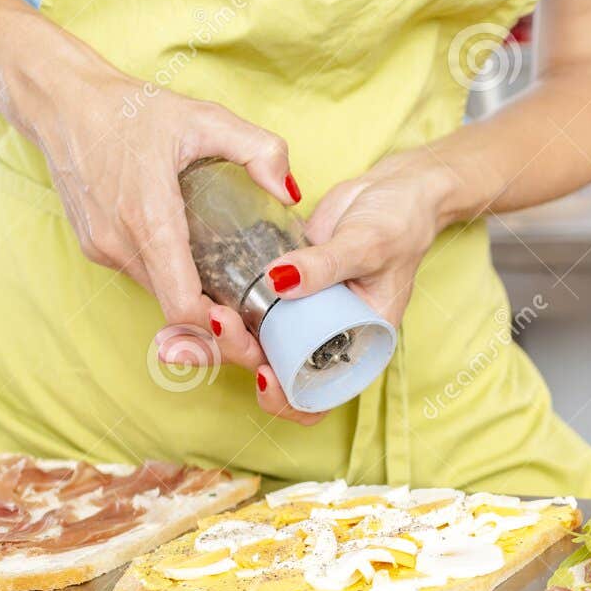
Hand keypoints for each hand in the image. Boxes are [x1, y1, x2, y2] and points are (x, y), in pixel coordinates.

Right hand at [3, 32, 294, 347]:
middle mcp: (120, 243)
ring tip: (236, 298)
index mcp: (148, 219)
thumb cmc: (130, 108)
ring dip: (195, 305)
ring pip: (159, 297)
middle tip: (257, 324)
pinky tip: (201, 267)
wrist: (60, 99)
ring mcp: (103, 249)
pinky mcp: (95, 248)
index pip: (183, 306)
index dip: (220, 328)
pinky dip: (173, 283)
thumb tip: (290, 193)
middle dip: (218, 326)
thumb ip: (258, 149)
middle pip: (175, 314)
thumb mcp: (204, 117)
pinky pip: (144, 278)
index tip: (251, 325)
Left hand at [197, 150, 457, 423]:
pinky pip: (247, 305)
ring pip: (254, 341)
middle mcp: (323, 339)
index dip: (288, 399)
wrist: (392, 192)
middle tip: (220, 322)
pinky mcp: (279, 286)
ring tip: (200, 317)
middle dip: (241, 356)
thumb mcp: (369, 245)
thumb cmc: (398, 225)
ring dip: (221, 338)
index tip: (265, 374)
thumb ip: (326, 264)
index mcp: (356, 348)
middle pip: (275, 371)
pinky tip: (192, 299)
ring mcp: (299, 314)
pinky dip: (220, 306)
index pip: (319, 397)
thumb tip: (280, 279)